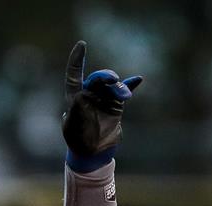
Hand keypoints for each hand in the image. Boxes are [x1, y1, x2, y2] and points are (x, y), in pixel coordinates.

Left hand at [61, 41, 141, 169]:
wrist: (93, 154)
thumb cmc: (78, 140)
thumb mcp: (72, 126)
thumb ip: (77, 110)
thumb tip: (84, 94)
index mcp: (75, 96)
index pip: (74, 74)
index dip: (77, 59)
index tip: (82, 45)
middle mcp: (90, 94)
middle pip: (97, 79)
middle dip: (104, 77)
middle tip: (112, 81)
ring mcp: (104, 99)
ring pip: (112, 87)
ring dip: (119, 88)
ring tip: (124, 95)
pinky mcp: (116, 106)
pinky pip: (123, 93)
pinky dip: (130, 86)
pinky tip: (138, 79)